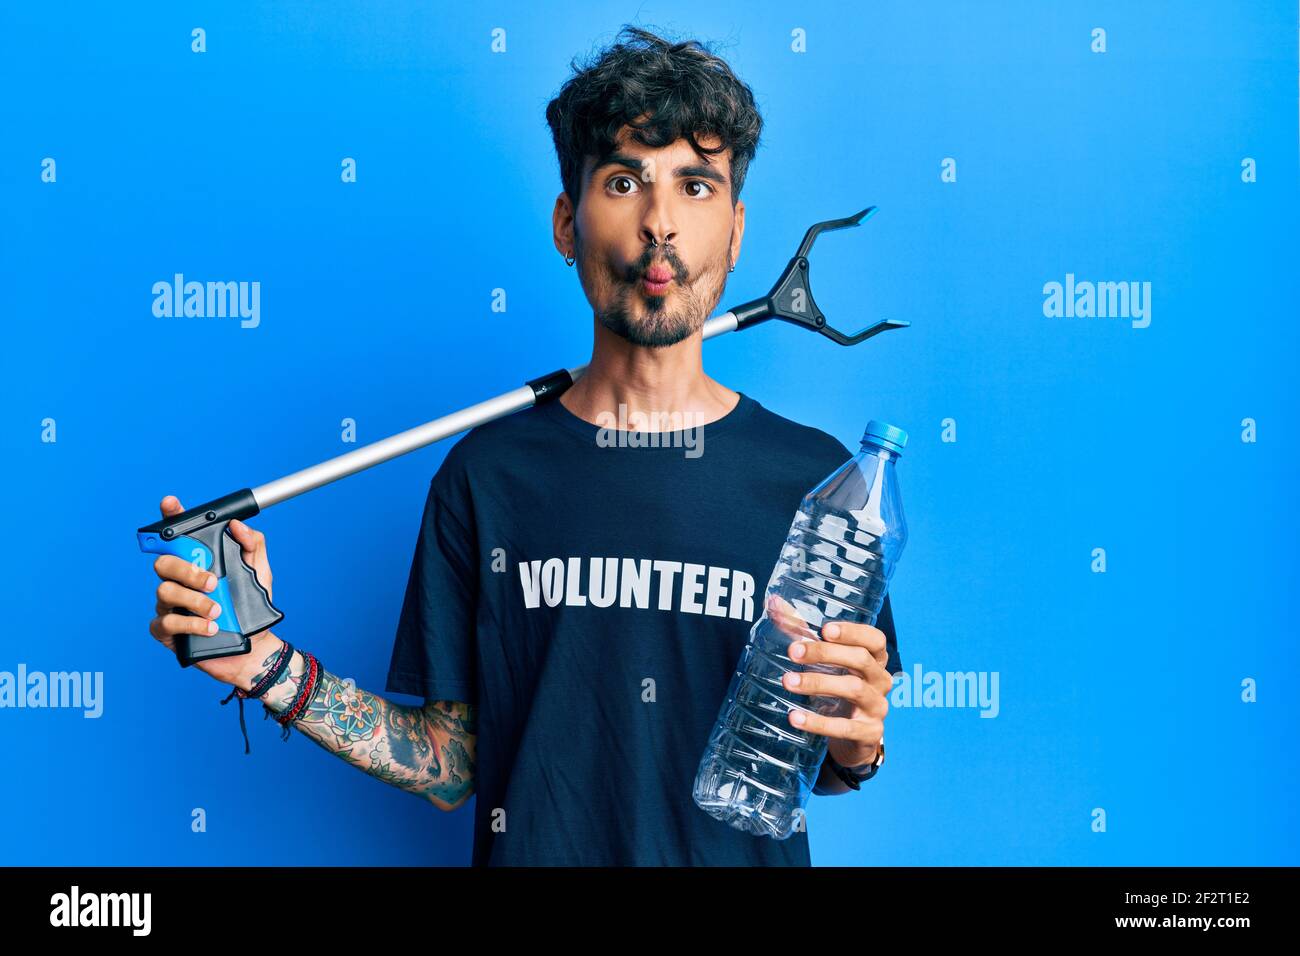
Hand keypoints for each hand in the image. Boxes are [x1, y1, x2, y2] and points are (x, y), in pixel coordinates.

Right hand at [148, 495, 280, 687]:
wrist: (255, 648)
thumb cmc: (252, 609)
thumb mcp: (261, 573)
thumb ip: (253, 545)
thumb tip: (237, 525)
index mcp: (198, 564)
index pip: (178, 536)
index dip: (171, 518)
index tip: (171, 503)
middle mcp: (180, 581)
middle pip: (164, 562)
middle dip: (187, 569)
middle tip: (213, 581)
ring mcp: (170, 605)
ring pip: (164, 590)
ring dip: (194, 601)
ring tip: (219, 612)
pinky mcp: (167, 631)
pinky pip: (165, 621)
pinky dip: (190, 624)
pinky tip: (210, 629)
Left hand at [766, 594, 890, 769]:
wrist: (852, 737)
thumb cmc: (837, 688)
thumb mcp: (824, 662)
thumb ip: (802, 633)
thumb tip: (773, 603)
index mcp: (875, 659)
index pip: (875, 639)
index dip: (853, 632)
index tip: (824, 629)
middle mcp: (881, 680)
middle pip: (860, 660)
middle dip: (826, 654)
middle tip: (793, 652)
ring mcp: (878, 707)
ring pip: (854, 689)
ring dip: (818, 683)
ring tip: (788, 681)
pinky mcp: (869, 733)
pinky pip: (846, 727)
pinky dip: (819, 722)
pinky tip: (795, 717)